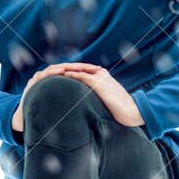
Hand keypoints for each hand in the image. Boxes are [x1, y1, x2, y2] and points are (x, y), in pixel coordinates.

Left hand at [10, 62, 144, 135]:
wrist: (132, 111)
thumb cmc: (119, 110)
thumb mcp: (104, 101)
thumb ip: (93, 98)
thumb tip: (82, 106)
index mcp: (100, 76)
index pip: (78, 71)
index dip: (64, 73)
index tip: (52, 76)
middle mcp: (98, 73)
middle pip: (74, 67)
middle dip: (60, 69)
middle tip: (45, 72)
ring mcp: (99, 77)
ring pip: (76, 69)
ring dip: (61, 70)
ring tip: (48, 73)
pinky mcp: (98, 83)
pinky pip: (81, 76)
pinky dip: (69, 75)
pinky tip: (59, 77)